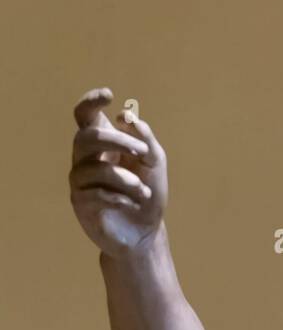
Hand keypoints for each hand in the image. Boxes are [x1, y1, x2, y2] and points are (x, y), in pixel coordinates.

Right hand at [69, 88, 167, 255]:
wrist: (145, 234)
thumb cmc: (147, 195)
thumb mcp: (154, 163)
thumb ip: (145, 138)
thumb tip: (126, 117)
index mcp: (101, 144)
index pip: (85, 116)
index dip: (91, 101)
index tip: (109, 95)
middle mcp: (86, 159)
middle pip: (87, 137)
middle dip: (117, 141)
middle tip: (143, 152)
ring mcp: (81, 182)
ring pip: (93, 168)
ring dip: (125, 178)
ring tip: (144, 192)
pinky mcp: (81, 204)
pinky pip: (94, 193)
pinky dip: (117, 197)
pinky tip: (132, 203)